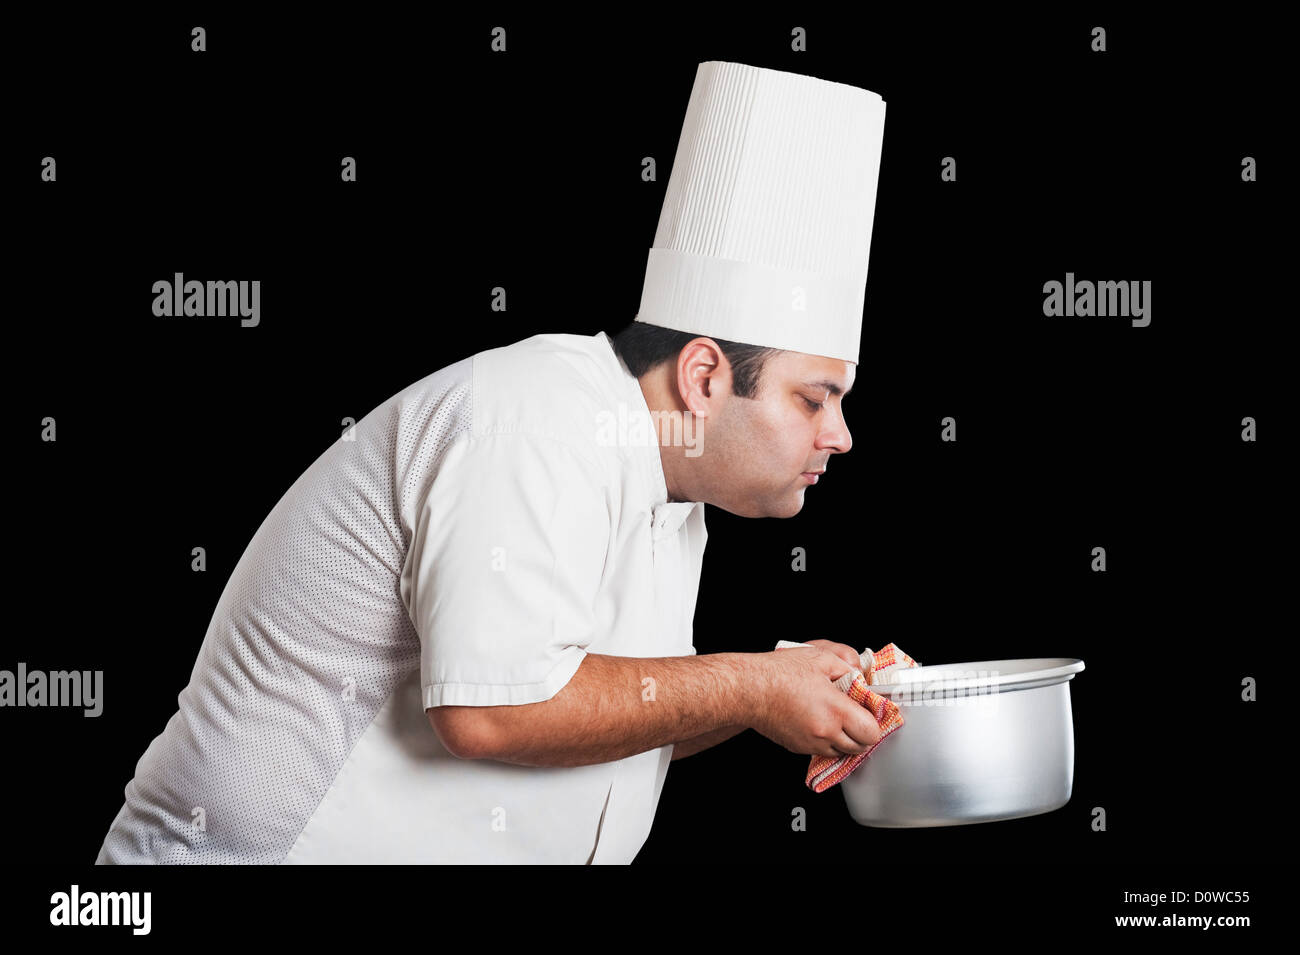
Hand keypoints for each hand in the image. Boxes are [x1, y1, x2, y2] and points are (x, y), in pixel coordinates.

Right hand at [749, 644, 880, 757]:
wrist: (748, 689)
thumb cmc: (779, 673)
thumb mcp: (820, 657)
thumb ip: (847, 665)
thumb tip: (860, 675)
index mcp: (835, 710)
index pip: (872, 732)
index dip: (875, 721)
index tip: (870, 710)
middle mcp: (825, 732)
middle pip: (860, 747)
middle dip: (863, 733)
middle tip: (857, 715)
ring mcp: (811, 743)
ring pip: (841, 752)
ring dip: (845, 739)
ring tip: (837, 718)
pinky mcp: (798, 747)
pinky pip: (822, 751)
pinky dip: (827, 741)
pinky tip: (819, 722)